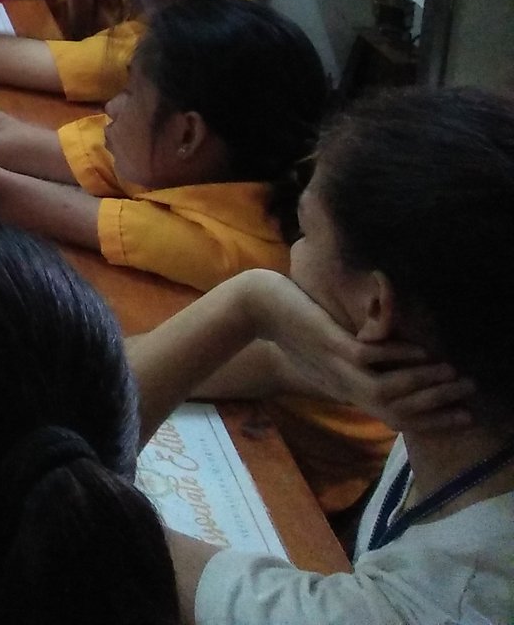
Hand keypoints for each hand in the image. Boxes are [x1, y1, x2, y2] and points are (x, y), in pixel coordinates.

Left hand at [239, 271, 474, 432]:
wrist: (256, 307)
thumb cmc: (291, 328)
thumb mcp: (325, 356)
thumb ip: (352, 367)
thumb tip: (381, 372)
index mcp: (345, 389)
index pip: (394, 415)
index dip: (429, 420)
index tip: (464, 418)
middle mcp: (343, 385)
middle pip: (398, 408)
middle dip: (437, 407)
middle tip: (471, 402)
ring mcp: (338, 367)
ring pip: (389, 389)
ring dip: (425, 384)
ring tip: (455, 378)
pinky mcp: (331, 344)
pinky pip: (371, 357)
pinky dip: (398, 357)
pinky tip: (423, 354)